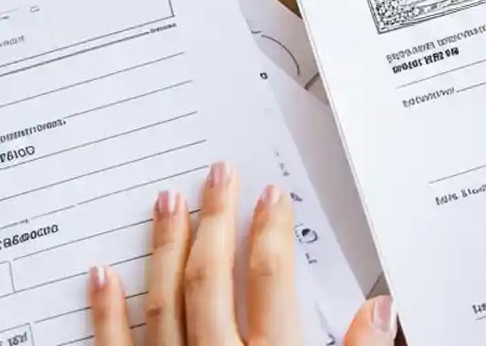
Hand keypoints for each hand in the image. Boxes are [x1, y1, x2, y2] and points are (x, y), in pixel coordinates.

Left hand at [88, 162, 397, 345]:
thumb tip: (382, 308)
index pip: (269, 278)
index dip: (269, 230)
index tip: (271, 195)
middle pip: (211, 277)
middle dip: (215, 219)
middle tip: (218, 174)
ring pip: (162, 301)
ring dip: (163, 246)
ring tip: (167, 201)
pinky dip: (106, 310)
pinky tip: (103, 274)